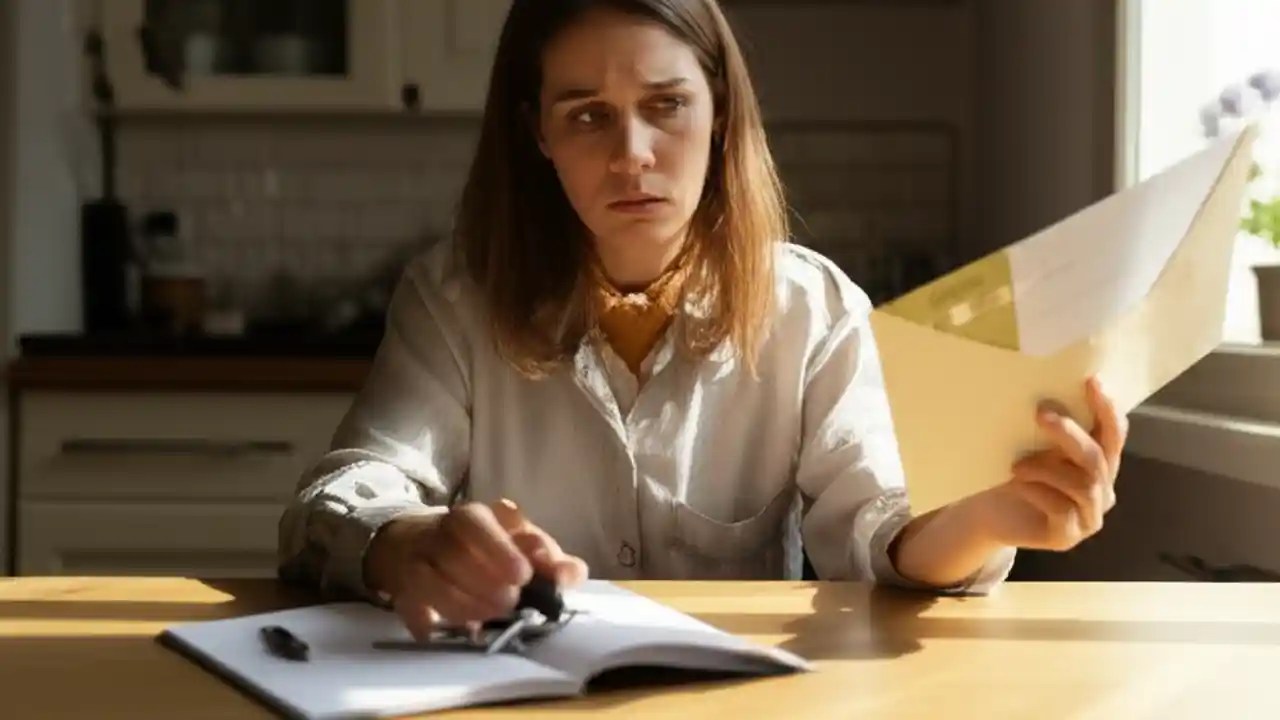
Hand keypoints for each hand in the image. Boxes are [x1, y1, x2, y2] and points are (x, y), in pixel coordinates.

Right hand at [365, 500, 588, 639]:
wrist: (419, 545)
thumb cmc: (484, 546)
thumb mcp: (519, 544)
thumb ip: (549, 558)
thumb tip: (571, 574)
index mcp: (472, 517)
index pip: (477, 524)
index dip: (500, 549)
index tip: (523, 575)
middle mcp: (438, 534)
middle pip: (452, 553)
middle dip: (484, 582)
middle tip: (509, 602)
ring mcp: (414, 561)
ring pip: (428, 580)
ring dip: (462, 604)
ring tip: (488, 617)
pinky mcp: (401, 590)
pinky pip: (409, 606)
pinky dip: (430, 622)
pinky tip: (454, 631)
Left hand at [971, 377, 1128, 551]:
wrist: (991, 514)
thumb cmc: (1017, 474)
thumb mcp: (1034, 447)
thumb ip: (1049, 429)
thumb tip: (1047, 393)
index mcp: (1100, 463)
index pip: (1114, 433)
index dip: (1107, 409)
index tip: (1092, 381)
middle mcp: (1102, 490)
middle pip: (1098, 458)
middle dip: (1072, 434)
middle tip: (1041, 414)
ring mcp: (1089, 516)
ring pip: (1083, 485)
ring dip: (1048, 467)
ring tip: (1017, 464)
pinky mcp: (1067, 536)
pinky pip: (1060, 509)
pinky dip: (1036, 490)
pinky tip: (1017, 483)